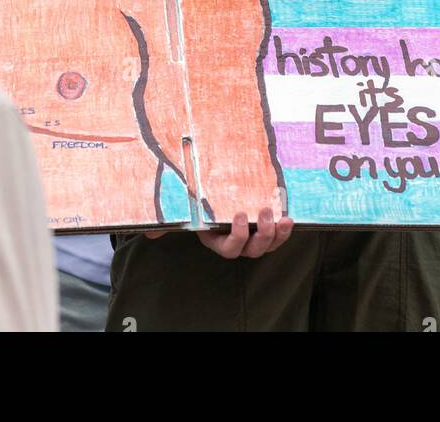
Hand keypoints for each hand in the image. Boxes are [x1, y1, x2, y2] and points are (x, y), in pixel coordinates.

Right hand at [145, 207, 293, 258]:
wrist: (213, 189)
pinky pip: (278, 237)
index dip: (236, 235)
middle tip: (263, 212)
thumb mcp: (184, 207)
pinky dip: (285, 231)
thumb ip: (168, 221)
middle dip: (261, 234)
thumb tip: (150, 234)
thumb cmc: (198, 199)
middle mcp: (236, 242)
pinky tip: (289, 218)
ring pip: (267, 246)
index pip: (228, 248)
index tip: (239, 214)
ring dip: (276, 234)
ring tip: (281, 217)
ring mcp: (253, 237)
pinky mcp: (266, 227)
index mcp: (216, 239)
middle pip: (251, 250)